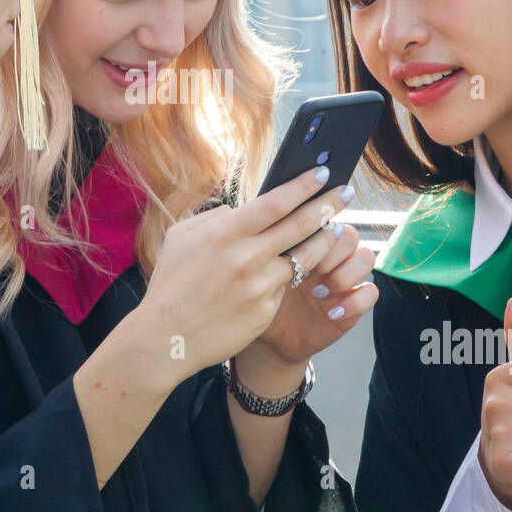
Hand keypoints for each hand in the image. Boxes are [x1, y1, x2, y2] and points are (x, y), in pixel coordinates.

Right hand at [134, 165, 356, 383]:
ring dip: (324, 241)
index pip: (276, 202)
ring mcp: (259, 286)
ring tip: (336, 230)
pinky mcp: (266, 311)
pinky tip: (292, 271)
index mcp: (225, 234)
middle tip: (346, 193)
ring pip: (304, 258)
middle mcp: (247, 257)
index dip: (303, 185)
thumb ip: (213, 218)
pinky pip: (284, 287)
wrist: (166, 339)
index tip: (322, 172)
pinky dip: (289, 276)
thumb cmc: (171, 285)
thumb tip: (240, 210)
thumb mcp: (181, 238)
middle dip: (329, 205)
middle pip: (301, 225)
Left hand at [248, 221, 377, 371]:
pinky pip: (370, 293)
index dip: (315, 230)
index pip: (326, 216)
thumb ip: (265, 240)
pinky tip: (331, 313)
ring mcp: (345, 277)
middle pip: (349, 234)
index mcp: (309, 239)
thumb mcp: (259, 266)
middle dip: (329, 252)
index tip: (292, 248)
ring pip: (366, 257)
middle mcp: (331, 254)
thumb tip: (241, 212)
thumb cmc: (260, 294)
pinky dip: (354, 302)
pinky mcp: (354, 303)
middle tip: (306, 271)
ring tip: (318, 292)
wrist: (269, 336)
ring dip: (344, 274)